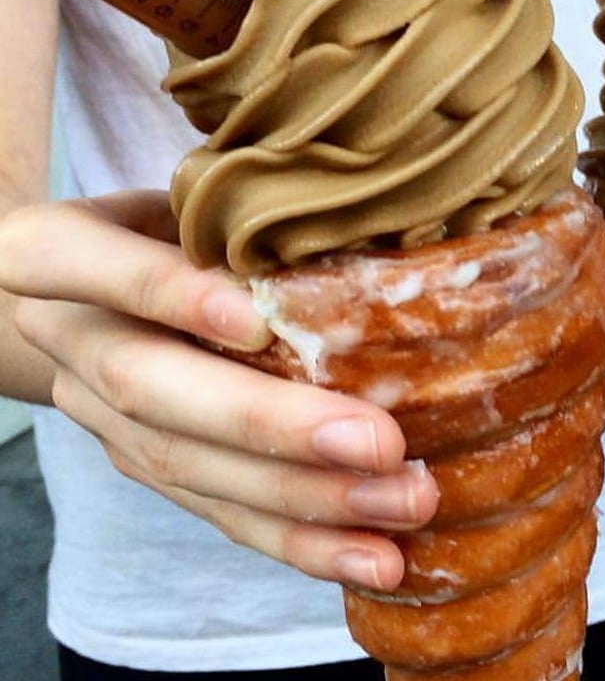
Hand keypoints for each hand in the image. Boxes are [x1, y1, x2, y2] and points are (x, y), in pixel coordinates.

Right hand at [0, 190, 439, 591]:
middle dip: (271, 426)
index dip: (172, 296)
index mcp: (58, 254)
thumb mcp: (183, 198)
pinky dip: (296, 538)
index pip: (99, 268)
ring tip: (400, 505)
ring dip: (302, 498)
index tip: (256, 320)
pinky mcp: (143, 465)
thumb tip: (370, 232)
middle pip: (155, 391)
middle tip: (379, 443)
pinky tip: (372, 553)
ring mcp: (101, 416)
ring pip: (190, 467)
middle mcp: (72, 340)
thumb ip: (239, 218)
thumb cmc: (156, 221)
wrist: (77, 287)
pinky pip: (213, 510)